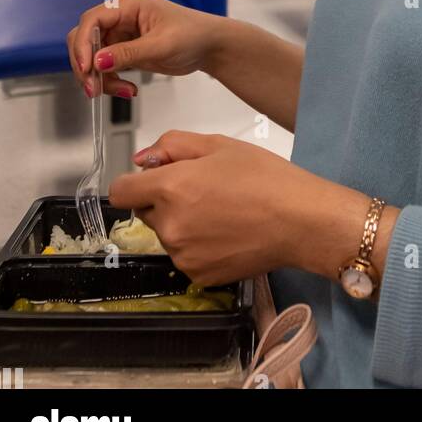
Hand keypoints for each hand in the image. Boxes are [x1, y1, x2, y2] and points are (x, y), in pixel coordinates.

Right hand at [67, 0, 225, 98]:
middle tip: (94, 90)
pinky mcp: (124, 51)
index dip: (83, 44)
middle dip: (87, 66)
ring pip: (93, 58)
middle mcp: (120, 17)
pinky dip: (112, 82)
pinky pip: (105, 68)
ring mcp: (121, 34)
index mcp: (128, 5)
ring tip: (125, 92)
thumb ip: (128, 53)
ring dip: (102, 79)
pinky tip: (129, 90)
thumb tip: (97, 62)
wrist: (209, 47)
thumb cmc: (193, 35)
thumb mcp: (161, 46)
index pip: (91, 20)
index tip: (87, 69)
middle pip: (85, 39)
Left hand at [108, 131, 341, 284]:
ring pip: (167, 235)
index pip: (121, 191)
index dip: (135, 182)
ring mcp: (183, 255)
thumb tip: (143, 159)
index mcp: (171, 188)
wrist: (300, 221)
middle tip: (204, 190)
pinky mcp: (198, 275)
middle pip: (146, 212)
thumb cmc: (266, 178)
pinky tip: (227, 233)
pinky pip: (185, 256)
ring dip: (182, 223)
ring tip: (222, 212)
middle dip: (165, 200)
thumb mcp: (219, 145)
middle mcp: (170, 225)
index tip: (153, 180)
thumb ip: (173, 145)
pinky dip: (199, 246)